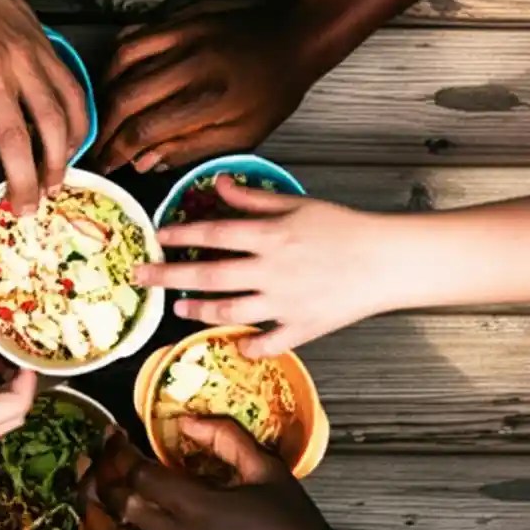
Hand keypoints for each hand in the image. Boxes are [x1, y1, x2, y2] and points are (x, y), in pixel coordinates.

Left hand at [0, 0, 87, 214]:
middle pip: (15, 138)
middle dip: (23, 182)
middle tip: (26, 209)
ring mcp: (26, 59)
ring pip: (52, 120)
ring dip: (57, 161)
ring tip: (52, 187)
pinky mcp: (49, 52)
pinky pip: (73, 95)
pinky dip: (76, 128)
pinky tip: (69, 150)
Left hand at [79, 418, 328, 529]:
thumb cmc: (293, 526)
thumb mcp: (266, 468)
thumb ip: (225, 437)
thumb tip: (185, 422)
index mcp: (199, 505)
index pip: (137, 473)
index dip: (117, 450)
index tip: (115, 434)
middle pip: (117, 503)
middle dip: (99, 475)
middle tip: (96, 457)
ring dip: (93, 514)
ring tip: (88, 493)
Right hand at [94, 1, 318, 174]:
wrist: (295, 37)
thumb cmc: (272, 92)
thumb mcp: (242, 135)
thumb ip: (190, 149)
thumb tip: (144, 163)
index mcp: (209, 100)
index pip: (146, 129)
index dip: (118, 150)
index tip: (105, 164)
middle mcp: (191, 65)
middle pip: (126, 98)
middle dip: (103, 128)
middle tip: (95, 146)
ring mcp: (183, 36)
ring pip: (122, 63)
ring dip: (103, 93)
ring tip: (100, 115)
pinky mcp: (179, 18)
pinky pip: (135, 36)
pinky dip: (117, 59)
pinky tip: (114, 78)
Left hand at [132, 174, 397, 355]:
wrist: (388, 260)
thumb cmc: (345, 227)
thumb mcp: (297, 204)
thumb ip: (253, 199)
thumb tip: (219, 183)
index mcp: (270, 236)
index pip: (213, 235)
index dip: (180, 234)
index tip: (157, 236)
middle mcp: (271, 271)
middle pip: (208, 275)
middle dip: (168, 275)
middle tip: (141, 277)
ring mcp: (285, 303)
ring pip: (229, 312)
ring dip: (198, 310)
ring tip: (178, 307)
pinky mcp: (302, 327)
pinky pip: (268, 343)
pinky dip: (249, 346)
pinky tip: (235, 345)